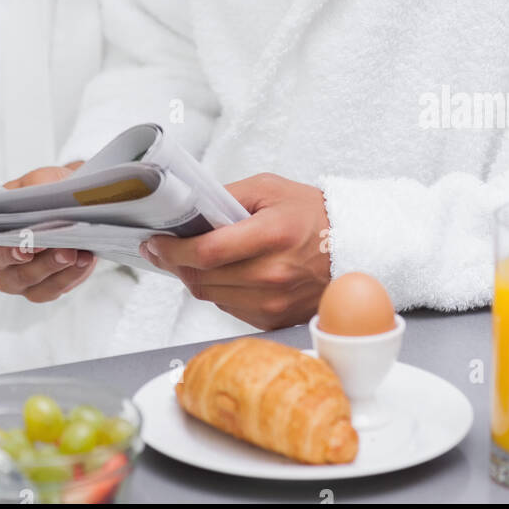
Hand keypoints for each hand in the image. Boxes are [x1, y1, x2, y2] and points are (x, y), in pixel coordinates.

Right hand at [0, 161, 97, 302]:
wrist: (69, 203)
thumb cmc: (45, 191)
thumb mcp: (38, 180)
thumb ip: (34, 186)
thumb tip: (40, 196)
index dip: (3, 250)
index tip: (24, 245)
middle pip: (10, 272)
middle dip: (34, 260)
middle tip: (51, 247)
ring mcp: (18, 280)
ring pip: (33, 282)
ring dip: (54, 267)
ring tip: (73, 252)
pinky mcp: (42, 288)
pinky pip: (53, 288)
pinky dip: (70, 274)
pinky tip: (84, 259)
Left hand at [139, 173, 331, 330]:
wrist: (353, 247)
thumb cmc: (312, 214)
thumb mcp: (269, 188)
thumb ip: (227, 196)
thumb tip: (190, 210)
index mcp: (271, 236)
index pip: (207, 252)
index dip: (173, 250)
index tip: (155, 242)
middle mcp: (272, 275)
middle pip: (202, 278)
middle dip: (175, 262)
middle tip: (162, 248)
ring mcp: (273, 303)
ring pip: (210, 296)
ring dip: (193, 277)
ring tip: (190, 257)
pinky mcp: (274, 319)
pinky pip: (229, 309)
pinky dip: (218, 291)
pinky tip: (222, 273)